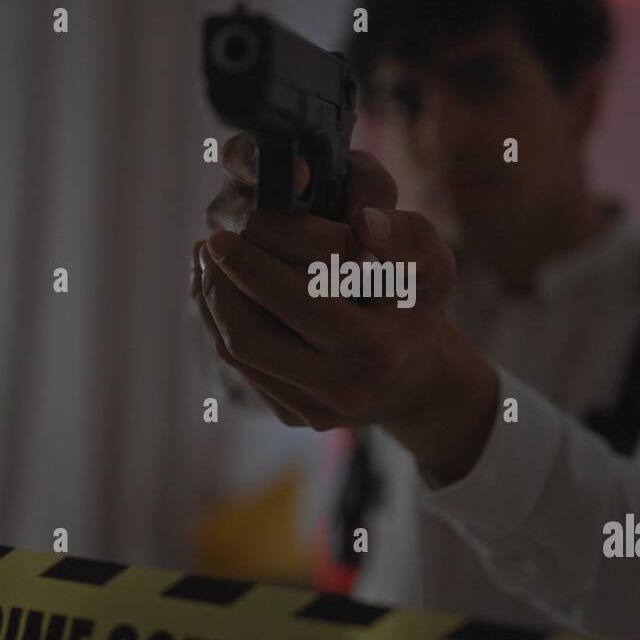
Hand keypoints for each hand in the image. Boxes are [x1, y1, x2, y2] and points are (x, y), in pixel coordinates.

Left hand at [190, 133, 498, 483]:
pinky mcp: (293, 416)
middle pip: (251, 335)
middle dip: (221, 283)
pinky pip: (242, 367)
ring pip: (237, 353)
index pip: (298, 299)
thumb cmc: (418, 307)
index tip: (238, 224)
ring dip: (213, 303)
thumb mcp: (432, 264)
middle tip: (210, 242)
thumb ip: (408, 234)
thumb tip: (363, 222)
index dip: (257, 260)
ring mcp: (315, 411)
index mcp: (377, 351)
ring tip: (207, 262)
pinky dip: (222, 324)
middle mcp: (343, 390)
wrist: (418, 378)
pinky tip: (220, 291)